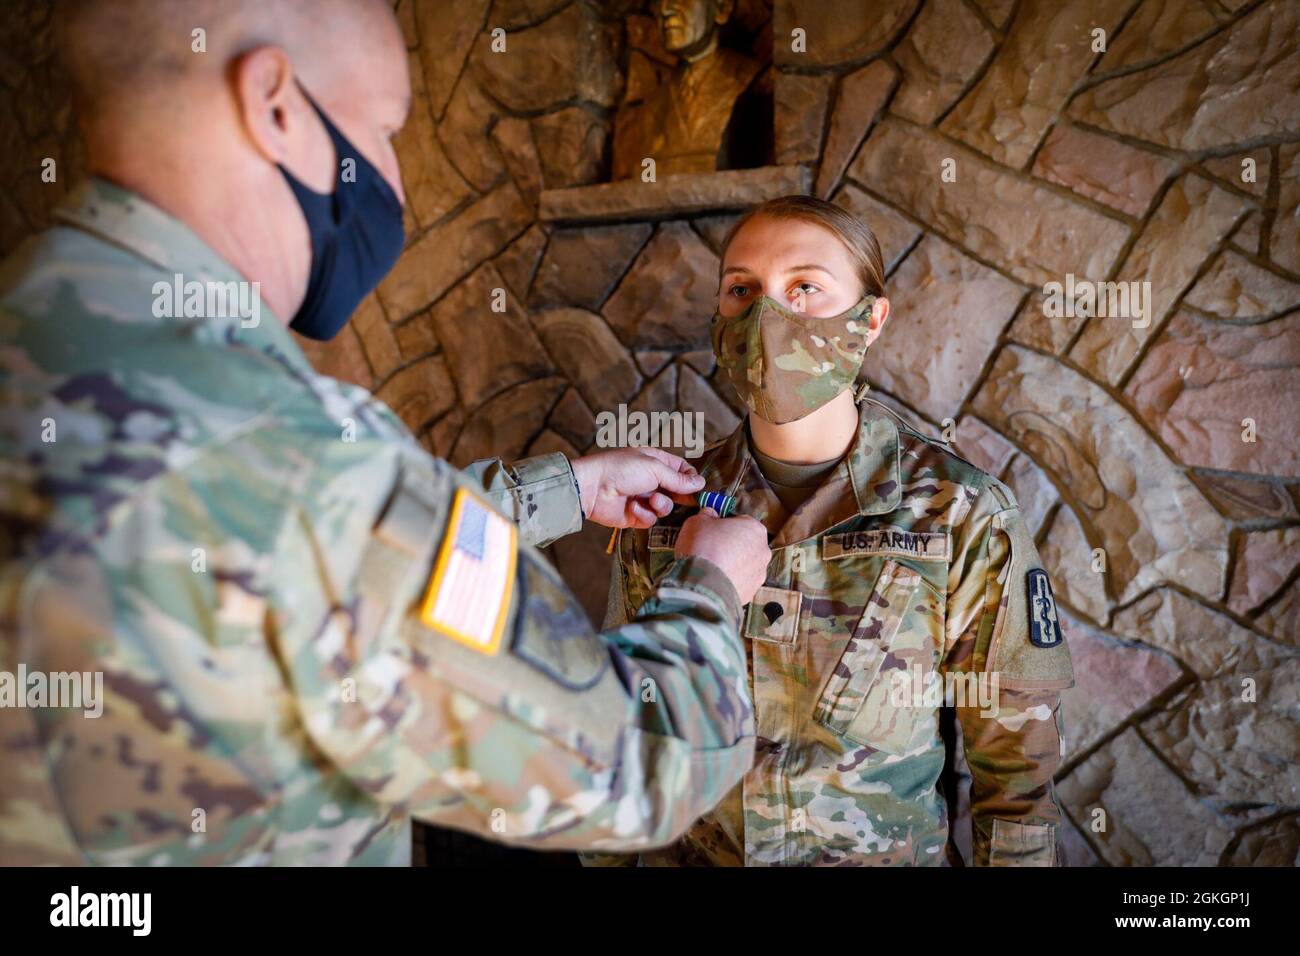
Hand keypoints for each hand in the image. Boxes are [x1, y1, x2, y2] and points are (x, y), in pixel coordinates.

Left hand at [570, 447, 704, 528]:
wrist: (592, 488)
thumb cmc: (621, 469)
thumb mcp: (654, 467)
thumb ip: (678, 479)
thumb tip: (700, 483)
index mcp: (655, 461)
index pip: (681, 469)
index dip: (691, 478)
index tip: (698, 487)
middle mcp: (651, 480)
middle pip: (677, 491)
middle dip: (680, 495)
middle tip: (685, 499)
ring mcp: (644, 498)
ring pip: (665, 507)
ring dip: (660, 505)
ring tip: (650, 500)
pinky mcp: (636, 516)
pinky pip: (650, 519)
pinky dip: (644, 514)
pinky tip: (633, 507)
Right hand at [674, 510, 769, 605]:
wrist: (702, 585)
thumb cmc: (702, 547)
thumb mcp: (697, 521)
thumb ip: (706, 515)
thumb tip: (709, 514)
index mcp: (755, 528)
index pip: (741, 521)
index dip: (724, 525)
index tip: (711, 530)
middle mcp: (763, 551)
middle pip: (745, 544)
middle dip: (730, 546)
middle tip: (710, 548)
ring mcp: (759, 574)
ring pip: (744, 565)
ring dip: (731, 564)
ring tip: (711, 567)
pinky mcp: (751, 592)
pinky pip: (739, 582)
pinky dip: (729, 581)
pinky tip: (714, 581)